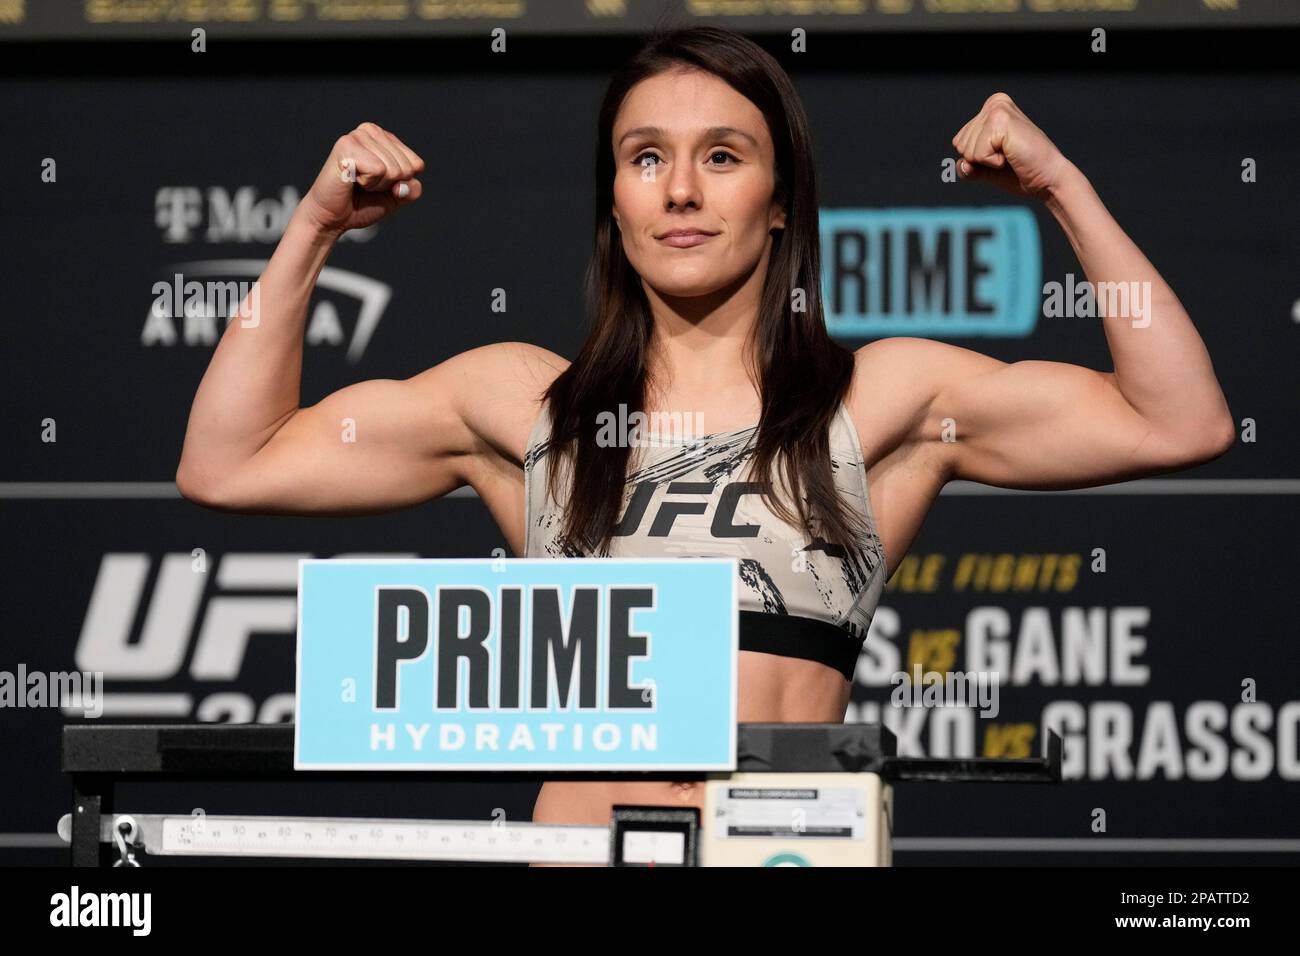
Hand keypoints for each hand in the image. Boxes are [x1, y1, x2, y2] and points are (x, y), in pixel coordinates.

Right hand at [298, 122, 425, 237]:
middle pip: (407, 167)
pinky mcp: (346, 146)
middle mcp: (371, 130)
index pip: (417, 164)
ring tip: (357, 182)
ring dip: (376, 185)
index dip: (400, 184)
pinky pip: (378, 170)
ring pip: (393, 169)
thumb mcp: (396, 196)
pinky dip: (367, 183)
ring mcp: (358, 136)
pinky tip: (350, 180)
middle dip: (388, 185)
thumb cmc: (362, 204)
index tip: (378, 184)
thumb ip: (413, 189)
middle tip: (365, 186)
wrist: (332, 218)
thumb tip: (404, 183)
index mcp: (385, 138)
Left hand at [951, 93, 1070, 199]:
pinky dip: (992, 163)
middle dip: (980, 160)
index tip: (1002, 156)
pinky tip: (1012, 155)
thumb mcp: (984, 169)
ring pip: (966, 150)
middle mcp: (994, 103)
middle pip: (960, 144)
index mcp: (990, 109)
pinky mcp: (1000, 120)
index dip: (976, 159)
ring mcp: (997, 109)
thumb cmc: (1019, 173)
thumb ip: (966, 165)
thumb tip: (962, 164)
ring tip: (1011, 155)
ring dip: (987, 162)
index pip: (959, 142)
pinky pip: (976, 154)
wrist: (1048, 179)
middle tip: (1008, 156)